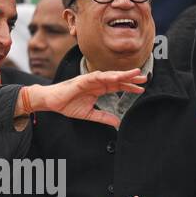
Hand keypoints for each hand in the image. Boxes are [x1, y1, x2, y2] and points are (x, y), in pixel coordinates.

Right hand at [22, 69, 146, 128]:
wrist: (51, 102)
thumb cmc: (68, 105)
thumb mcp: (89, 114)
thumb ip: (103, 117)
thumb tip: (117, 122)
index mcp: (98, 89)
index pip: (117, 86)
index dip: (129, 87)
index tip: (141, 89)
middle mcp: (96, 82)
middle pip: (116, 78)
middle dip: (130, 78)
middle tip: (144, 78)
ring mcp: (89, 80)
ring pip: (108, 75)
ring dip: (121, 74)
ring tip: (133, 74)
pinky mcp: (81, 80)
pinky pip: (95, 77)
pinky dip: (105, 76)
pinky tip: (114, 76)